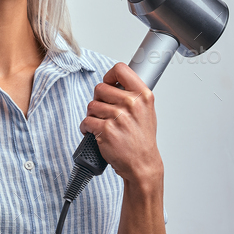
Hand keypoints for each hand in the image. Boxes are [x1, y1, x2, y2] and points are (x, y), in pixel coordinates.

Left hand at [79, 62, 162, 186]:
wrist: (142, 164)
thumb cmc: (142, 140)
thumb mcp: (147, 111)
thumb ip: (133, 95)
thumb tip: (115, 83)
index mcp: (143, 96)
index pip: (121, 69)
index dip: (109, 76)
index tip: (108, 83)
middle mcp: (132, 104)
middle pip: (100, 88)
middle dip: (99, 100)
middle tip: (104, 111)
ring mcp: (118, 117)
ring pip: (91, 105)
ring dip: (92, 115)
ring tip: (102, 124)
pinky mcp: (106, 129)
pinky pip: (86, 121)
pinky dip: (86, 128)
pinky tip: (95, 132)